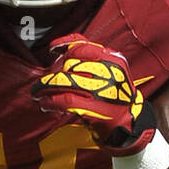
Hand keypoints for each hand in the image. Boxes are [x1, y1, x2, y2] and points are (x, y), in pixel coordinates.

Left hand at [32, 35, 154, 154]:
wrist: (129, 124)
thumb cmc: (116, 97)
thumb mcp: (112, 72)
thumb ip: (93, 60)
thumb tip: (63, 51)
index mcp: (113, 60)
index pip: (83, 45)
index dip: (64, 44)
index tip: (52, 49)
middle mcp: (108, 72)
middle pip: (70, 64)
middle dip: (53, 73)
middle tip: (43, 81)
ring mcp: (101, 90)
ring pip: (64, 81)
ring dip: (46, 87)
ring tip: (38, 92)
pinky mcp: (93, 108)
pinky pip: (64, 100)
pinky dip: (50, 101)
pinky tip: (45, 103)